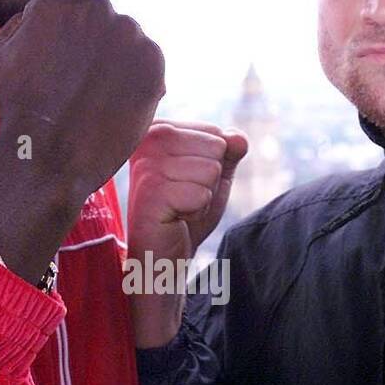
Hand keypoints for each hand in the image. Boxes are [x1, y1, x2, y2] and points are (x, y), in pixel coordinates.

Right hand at [0, 0, 165, 282]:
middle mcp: (96, 6)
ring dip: (118, 62)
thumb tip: (34, 19)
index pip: (69, 11)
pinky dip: (138, 82)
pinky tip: (117, 104)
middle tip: (81, 86)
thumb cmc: (15, 108)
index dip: (65, 43)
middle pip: (100, 22)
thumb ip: (16, 25)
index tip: (60, 70)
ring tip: (99, 98)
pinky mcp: (153, 60)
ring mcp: (129, 32)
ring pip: (127, 41)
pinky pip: (148, 64)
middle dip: (94, 48)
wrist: (49, 153)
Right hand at [126, 120, 247, 345]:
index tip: (187, 182)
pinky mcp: (150, 192)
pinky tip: (176, 218)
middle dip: (210, 179)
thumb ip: (229, 150)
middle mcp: (148, 140)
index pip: (215, 132)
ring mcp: (147, 165)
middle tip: (184, 198)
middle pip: (216, 147)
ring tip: (180, 207)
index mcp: (159, 129)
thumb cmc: (186, 213)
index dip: (213, 163)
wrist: (164, 256)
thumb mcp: (214, 175)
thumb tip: (238, 138)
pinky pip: (201, 194)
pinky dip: (197, 211)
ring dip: (203, 197)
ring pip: (210, 170)